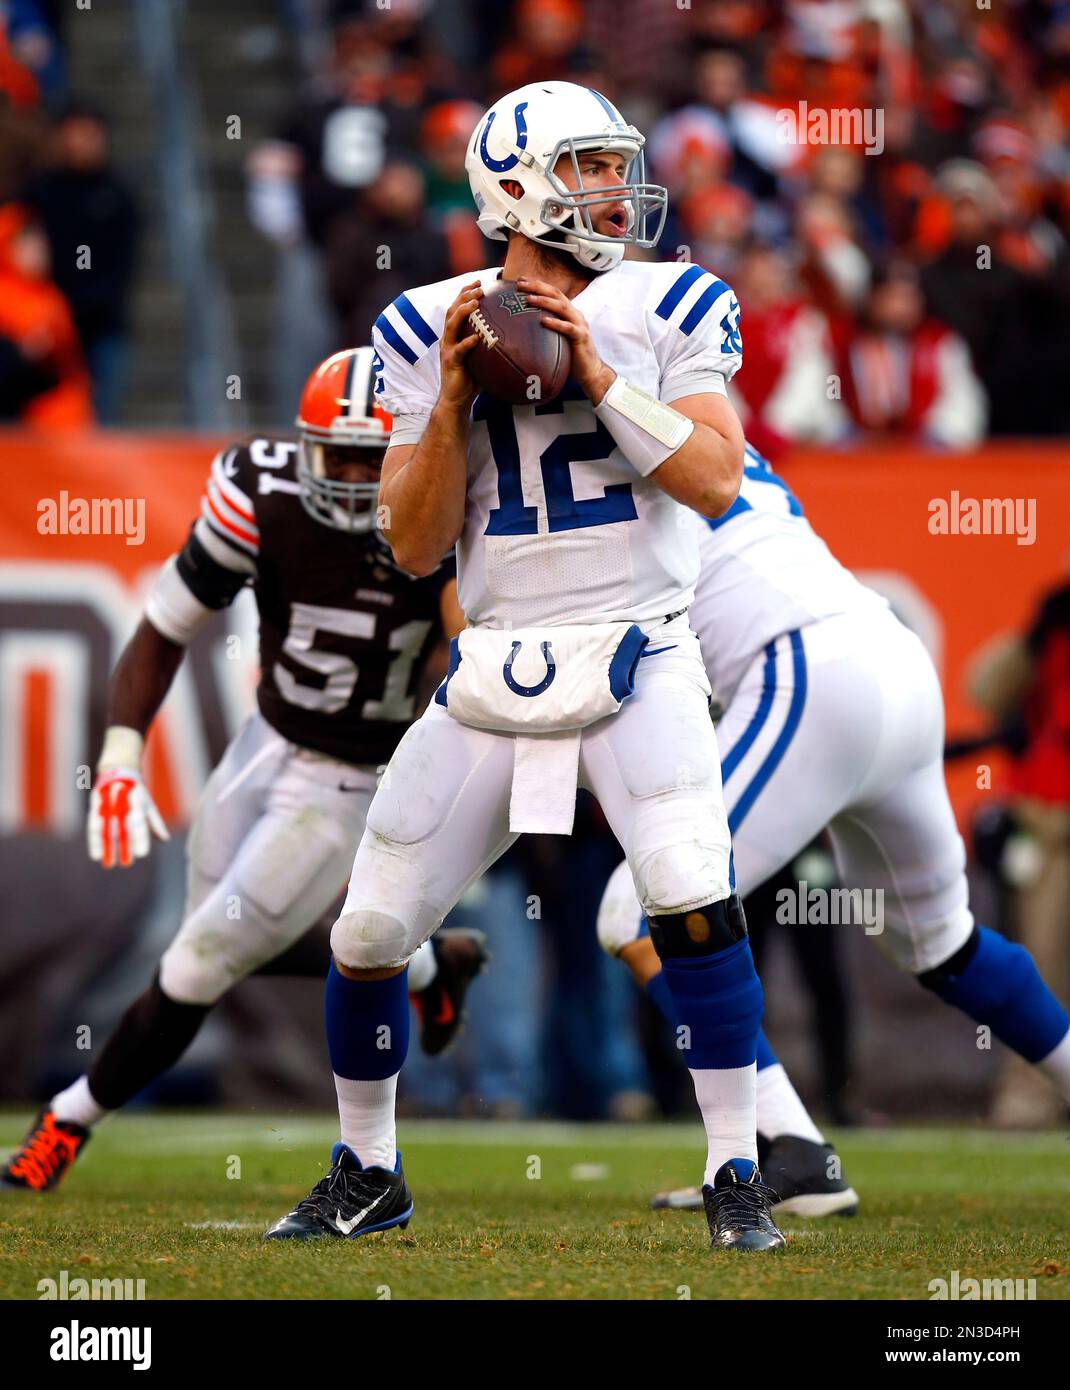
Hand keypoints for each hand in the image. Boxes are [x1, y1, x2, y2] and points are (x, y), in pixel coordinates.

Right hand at [88, 767, 169, 868]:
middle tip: (127, 865)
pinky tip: (96, 855)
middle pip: (124, 827)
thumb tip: (165, 840)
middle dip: (125, 846)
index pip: (140, 823)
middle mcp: (123, 803)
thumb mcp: (148, 806)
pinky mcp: (96, 804)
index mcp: (138, 804)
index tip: (142, 855)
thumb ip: (155, 823)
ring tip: (107, 863)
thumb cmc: (136, 792)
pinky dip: (95, 840)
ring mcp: (108, 803)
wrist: (118, 769)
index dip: (141, 838)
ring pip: (107, 827)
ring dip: (107, 846)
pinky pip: (94, 824)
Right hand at [438, 281, 482, 411]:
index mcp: (455, 334)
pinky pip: (458, 350)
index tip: (480, 282)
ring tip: (476, 303)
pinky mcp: (450, 362)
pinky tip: (476, 337)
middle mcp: (448, 338)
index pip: (458, 307)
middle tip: (480, 287)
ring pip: (452, 324)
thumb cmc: (472, 379)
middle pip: (453, 309)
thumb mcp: (483, 357)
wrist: (457, 400)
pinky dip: (467, 342)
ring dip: (464, 311)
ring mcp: (447, 349)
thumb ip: (492, 344)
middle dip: (465, 295)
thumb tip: (518, 337)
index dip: (466, 292)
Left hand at [515, 277, 614, 403]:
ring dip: (544, 302)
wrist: (590, 371)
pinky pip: (568, 328)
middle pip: (556, 294)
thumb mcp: (557, 337)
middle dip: (537, 287)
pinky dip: (556, 323)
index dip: (537, 284)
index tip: (520, 280)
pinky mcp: (581, 337)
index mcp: (569, 312)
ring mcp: (579, 324)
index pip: (552, 292)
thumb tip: (523, 326)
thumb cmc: (571, 355)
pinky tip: (543, 321)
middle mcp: (575, 314)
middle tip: (520, 284)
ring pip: (562, 307)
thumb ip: (547, 328)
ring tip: (528, 299)